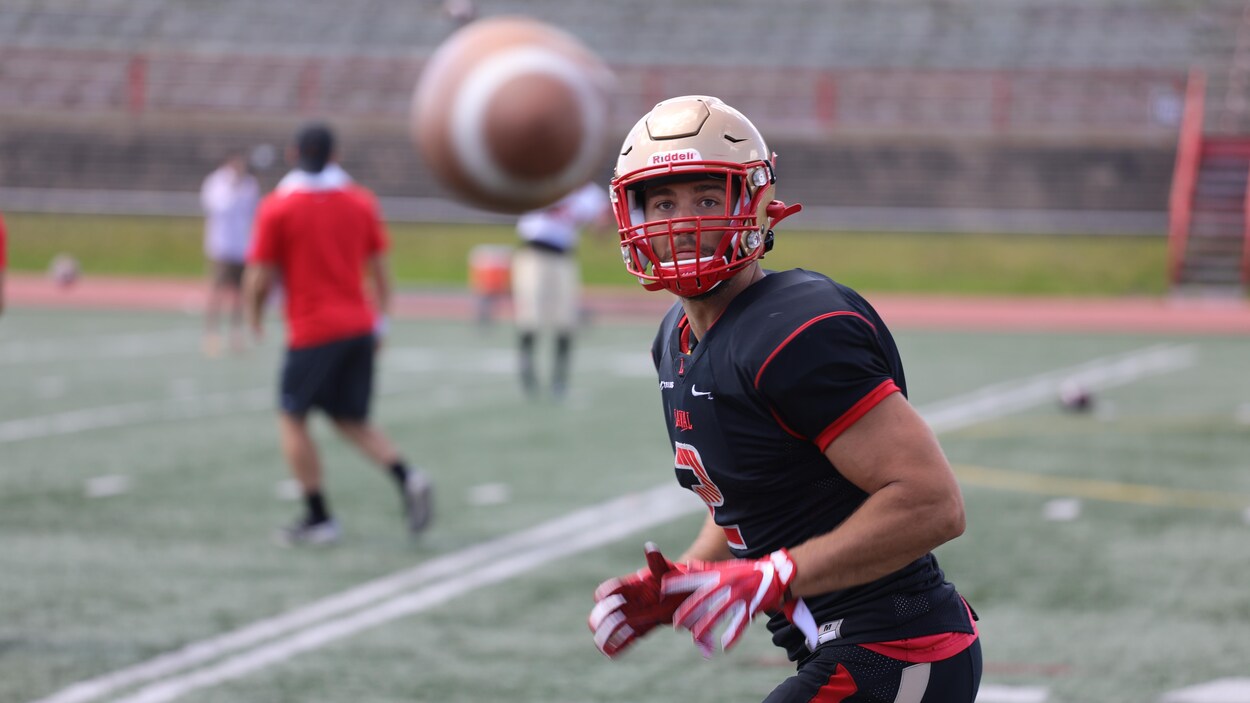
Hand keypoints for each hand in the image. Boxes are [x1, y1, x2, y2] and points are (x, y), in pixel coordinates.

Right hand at [588, 542, 688, 657]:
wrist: (683, 589)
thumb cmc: (671, 575)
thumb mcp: (665, 568)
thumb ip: (656, 562)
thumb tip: (650, 547)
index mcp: (632, 585)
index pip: (614, 587)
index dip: (606, 591)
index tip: (600, 597)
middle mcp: (630, 600)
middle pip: (609, 608)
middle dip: (601, 616)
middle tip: (594, 624)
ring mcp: (635, 614)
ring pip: (615, 624)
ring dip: (606, 633)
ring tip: (599, 643)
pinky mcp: (642, 626)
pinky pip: (628, 637)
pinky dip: (618, 645)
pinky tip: (609, 653)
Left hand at [662, 549, 796, 656]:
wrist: (776, 574)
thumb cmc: (748, 571)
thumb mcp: (727, 567)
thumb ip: (707, 569)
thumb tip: (688, 565)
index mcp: (720, 574)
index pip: (695, 578)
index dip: (678, 583)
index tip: (663, 588)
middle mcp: (728, 584)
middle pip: (704, 600)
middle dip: (688, 612)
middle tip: (675, 624)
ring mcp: (739, 596)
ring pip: (719, 613)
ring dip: (707, 626)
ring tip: (695, 637)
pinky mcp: (751, 607)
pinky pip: (740, 624)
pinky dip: (733, 635)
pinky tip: (724, 646)